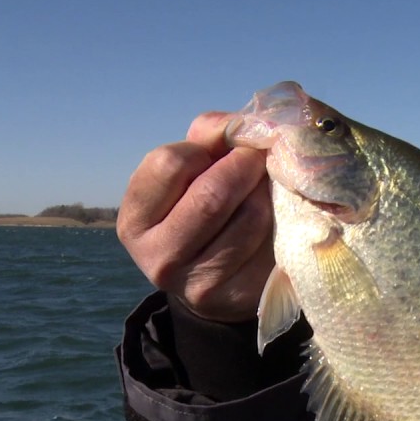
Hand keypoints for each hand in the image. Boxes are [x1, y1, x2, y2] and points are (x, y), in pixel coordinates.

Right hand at [117, 112, 273, 323]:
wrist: (220, 281)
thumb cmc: (203, 209)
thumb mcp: (192, 172)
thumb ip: (208, 137)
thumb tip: (242, 124)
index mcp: (135, 220)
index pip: (168, 162)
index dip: (203, 146)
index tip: (220, 149)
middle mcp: (158, 257)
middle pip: (211, 194)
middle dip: (245, 165)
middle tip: (261, 157)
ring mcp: (198, 284)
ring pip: (250, 217)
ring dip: (268, 193)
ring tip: (268, 188)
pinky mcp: (240, 296)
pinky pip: (273, 243)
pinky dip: (284, 221)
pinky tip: (280, 218)